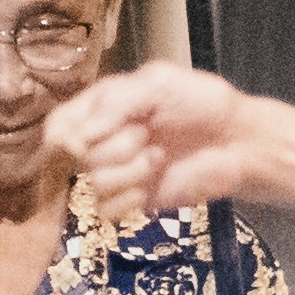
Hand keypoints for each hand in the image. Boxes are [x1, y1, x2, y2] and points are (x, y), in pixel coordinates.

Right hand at [48, 65, 264, 214]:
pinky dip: (129, 199)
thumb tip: (78, 136)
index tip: (89, 136)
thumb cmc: (201, 103)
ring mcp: (114, 174)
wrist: (237, 143)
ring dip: (127, 172)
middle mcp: (101, 140)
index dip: (65, 135)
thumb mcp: (157, 83)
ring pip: (91, 184)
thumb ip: (115, 103)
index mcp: (101, 107)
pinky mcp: (129, 202)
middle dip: (113, 147)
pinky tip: (151, 186)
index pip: (58, 125)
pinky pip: (105, 211)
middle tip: (145, 135)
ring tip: (157, 158)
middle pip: (72, 157)